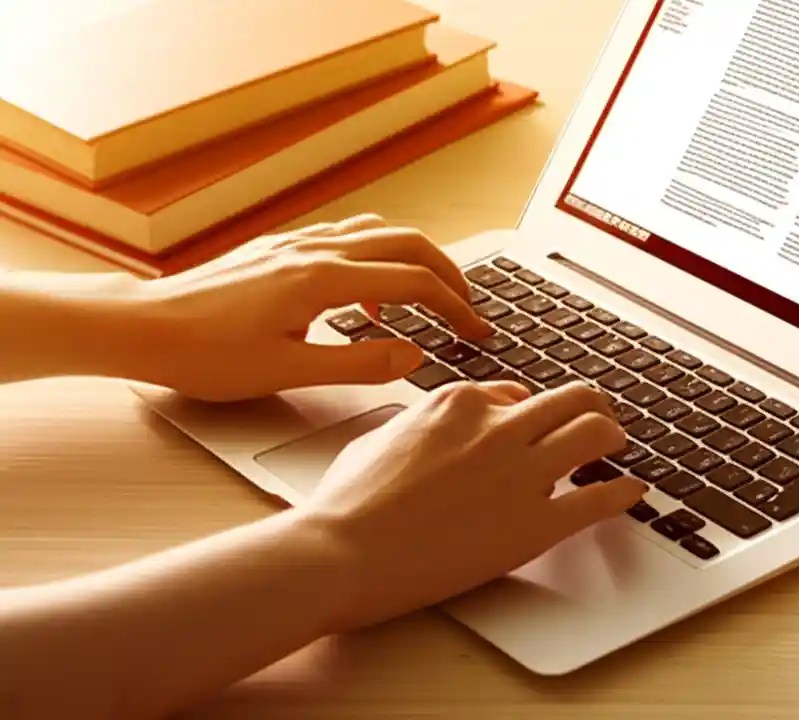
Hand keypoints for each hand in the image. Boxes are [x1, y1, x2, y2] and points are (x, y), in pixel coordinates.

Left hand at [133, 214, 489, 400]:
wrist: (143, 326)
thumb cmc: (205, 353)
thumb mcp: (289, 372)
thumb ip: (360, 365)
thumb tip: (414, 356)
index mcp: (324, 280)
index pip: (414, 283)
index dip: (455, 307)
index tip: (475, 331)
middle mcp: (315, 251)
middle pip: (407, 243)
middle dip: (449, 273)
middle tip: (467, 307)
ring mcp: (296, 245)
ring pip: (378, 233)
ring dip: (413, 260)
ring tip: (427, 300)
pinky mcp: (280, 250)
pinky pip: (347, 239)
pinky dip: (377, 260)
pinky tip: (365, 299)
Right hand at [301, 379, 645, 632]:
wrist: (339, 554)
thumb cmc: (345, 505)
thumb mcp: (379, 437)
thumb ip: (421, 425)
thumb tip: (436, 427)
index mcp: (459, 403)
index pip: (517, 394)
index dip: (531, 414)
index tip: (537, 429)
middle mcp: (496, 427)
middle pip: (572, 398)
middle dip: (591, 408)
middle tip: (599, 423)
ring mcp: (520, 473)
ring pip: (596, 432)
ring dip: (613, 439)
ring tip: (618, 449)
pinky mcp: (534, 524)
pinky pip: (600, 498)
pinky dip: (623, 493)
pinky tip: (632, 492)